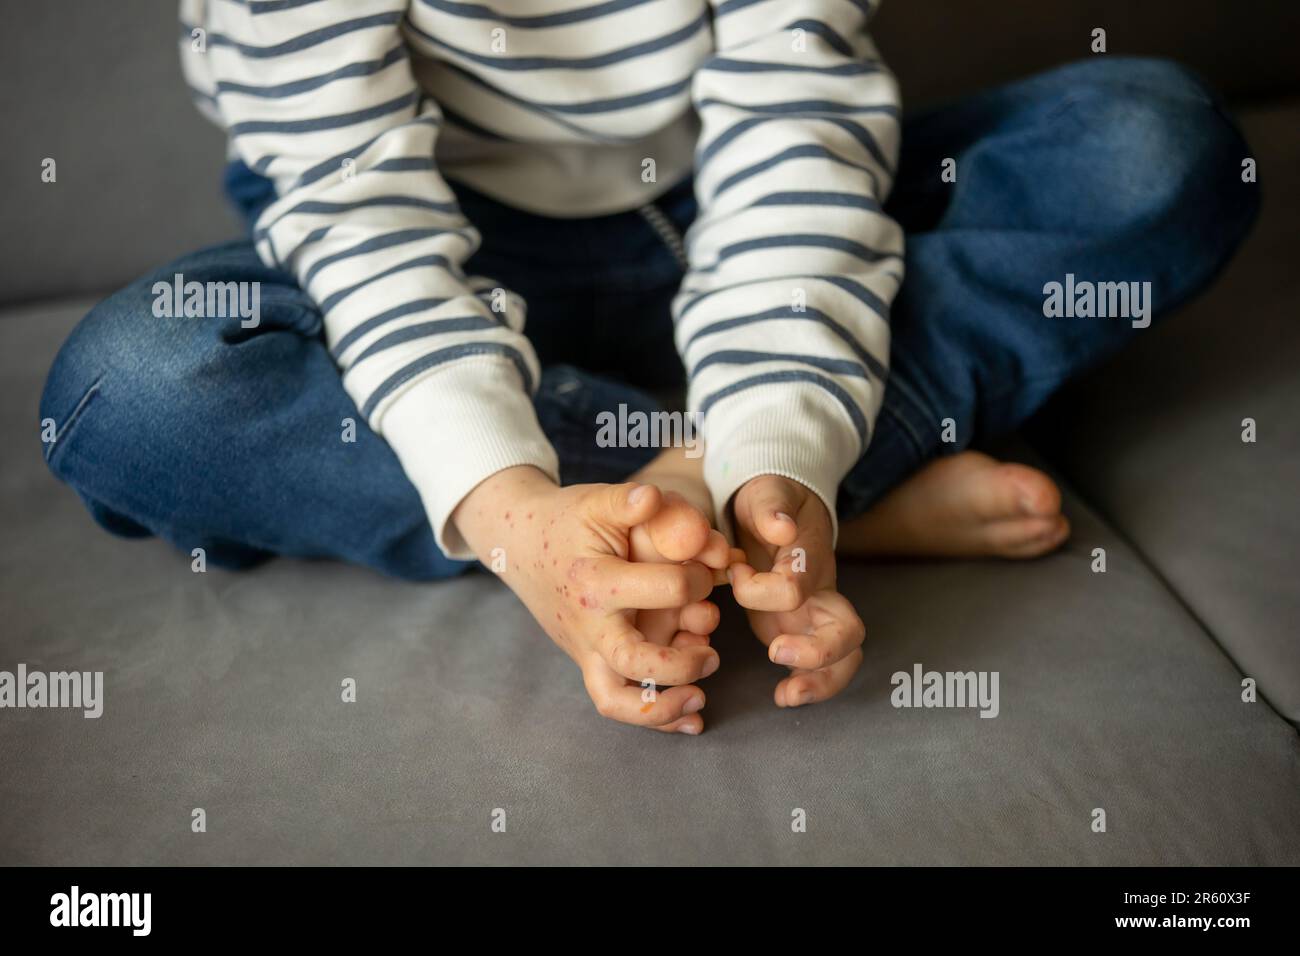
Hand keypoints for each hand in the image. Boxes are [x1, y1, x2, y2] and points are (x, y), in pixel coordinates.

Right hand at [454, 467, 727, 732]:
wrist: (520, 544)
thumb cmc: (569, 521)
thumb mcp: (598, 501)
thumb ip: (630, 501)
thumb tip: (653, 497)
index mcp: (595, 582)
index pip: (666, 589)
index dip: (698, 577)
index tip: (705, 568)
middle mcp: (589, 624)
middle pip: (634, 662)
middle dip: (682, 663)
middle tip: (712, 652)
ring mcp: (586, 649)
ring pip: (616, 700)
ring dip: (663, 709)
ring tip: (701, 697)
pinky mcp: (590, 662)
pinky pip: (617, 702)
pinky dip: (654, 717)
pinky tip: (691, 719)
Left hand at [729, 475, 865, 706]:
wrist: (781, 507)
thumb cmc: (771, 499)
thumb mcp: (767, 490)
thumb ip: (772, 506)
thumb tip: (782, 528)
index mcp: (811, 559)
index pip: (794, 587)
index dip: (757, 588)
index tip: (734, 569)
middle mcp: (822, 591)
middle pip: (847, 631)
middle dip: (819, 653)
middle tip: (776, 654)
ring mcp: (815, 615)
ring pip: (843, 658)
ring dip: (821, 683)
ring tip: (785, 697)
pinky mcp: (801, 630)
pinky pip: (818, 667)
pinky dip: (807, 685)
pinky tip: (781, 696)